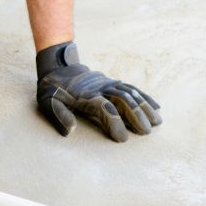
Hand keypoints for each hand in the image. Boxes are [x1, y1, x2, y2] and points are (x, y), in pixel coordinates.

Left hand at [35, 42, 161, 141]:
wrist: (57, 67)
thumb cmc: (52, 90)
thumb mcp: (48, 102)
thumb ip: (59, 116)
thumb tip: (70, 131)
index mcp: (85, 95)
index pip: (104, 108)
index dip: (114, 122)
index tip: (123, 138)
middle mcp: (100, 88)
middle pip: (122, 100)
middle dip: (135, 115)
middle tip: (146, 132)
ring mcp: (108, 83)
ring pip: (130, 93)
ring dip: (144, 107)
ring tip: (157, 122)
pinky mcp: (112, 82)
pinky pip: (131, 88)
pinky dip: (144, 97)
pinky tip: (156, 107)